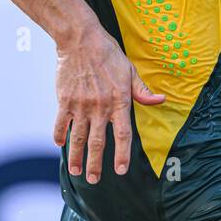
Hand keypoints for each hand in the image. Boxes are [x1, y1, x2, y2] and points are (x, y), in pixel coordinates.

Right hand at [53, 22, 164, 182]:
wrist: (81, 40)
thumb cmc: (108, 54)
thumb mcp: (130, 71)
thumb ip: (142, 91)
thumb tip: (160, 101)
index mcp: (119, 101)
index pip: (123, 134)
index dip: (122, 154)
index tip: (119, 170)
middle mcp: (100, 107)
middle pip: (97, 142)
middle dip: (95, 164)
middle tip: (93, 180)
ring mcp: (81, 104)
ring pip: (77, 137)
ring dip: (76, 157)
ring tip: (76, 170)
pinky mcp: (65, 100)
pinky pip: (61, 123)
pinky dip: (60, 135)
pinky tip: (60, 145)